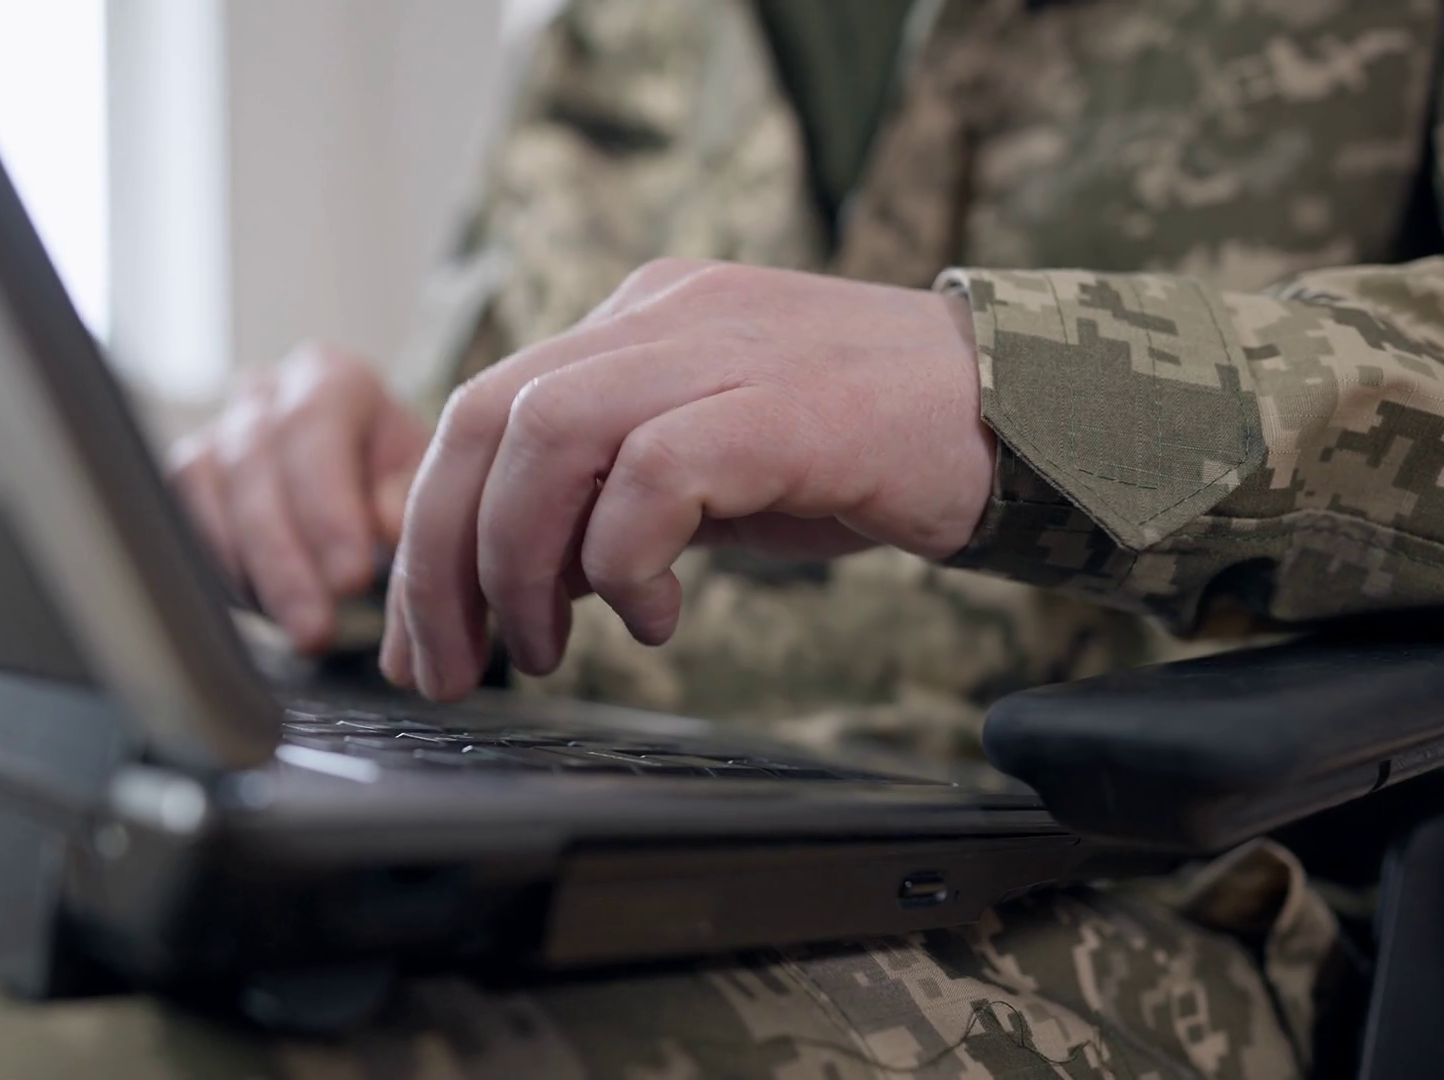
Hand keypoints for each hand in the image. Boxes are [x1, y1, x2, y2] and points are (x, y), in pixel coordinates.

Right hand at [171, 343, 427, 652]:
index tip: (351, 578)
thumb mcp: (426, 486)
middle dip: (283, 558)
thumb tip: (385, 520)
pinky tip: (263, 611)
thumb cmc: (399, 484)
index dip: (326, 507)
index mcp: (330, 377)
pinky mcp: (189, 478)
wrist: (364, 490)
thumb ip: (412, 497)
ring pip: (207, 491)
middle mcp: (265, 394)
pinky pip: (182, 523)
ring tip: (297, 631)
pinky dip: (220, 573)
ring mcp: (217, 434)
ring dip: (250, 572)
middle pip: (253, 462)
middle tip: (315, 628)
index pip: (312, 426)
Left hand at [380, 259, 995, 700]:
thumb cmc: (864, 449)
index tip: (423, 637)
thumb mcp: (709, 468)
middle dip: (442, 557)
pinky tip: (655, 619)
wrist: (1019, 417)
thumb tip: (521, 579)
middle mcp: (660, 316)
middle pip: (485, 416)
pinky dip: (627, 560)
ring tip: (546, 648)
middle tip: (448, 665)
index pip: (480, 412)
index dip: (429, 532)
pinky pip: (655, 474)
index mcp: (634, 322)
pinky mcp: (782, 401)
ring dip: (520, 561)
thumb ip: (612, 498)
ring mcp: (721, 347)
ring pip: (546, 433)